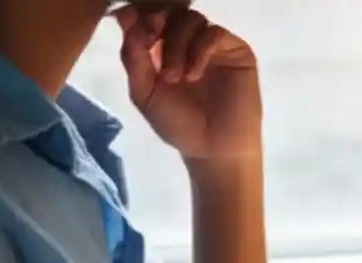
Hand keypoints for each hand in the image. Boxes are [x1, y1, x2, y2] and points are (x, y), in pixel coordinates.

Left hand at [116, 4, 261, 160]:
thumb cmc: (179, 125)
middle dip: (157, 26)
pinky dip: (200, 50)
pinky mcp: (236, 51)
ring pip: (192, 19)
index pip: (148, 16)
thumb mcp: (143, 92)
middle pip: (170, 11)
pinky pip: (215, 34)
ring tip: (175, 77)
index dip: (138, 15)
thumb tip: (126, 18)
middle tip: (151, 46)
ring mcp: (213, 46)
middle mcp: (187, 42)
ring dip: (177, 44)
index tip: (132, 27)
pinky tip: (194, 74)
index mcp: (162, 49)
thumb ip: (133, 56)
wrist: (213, 149)